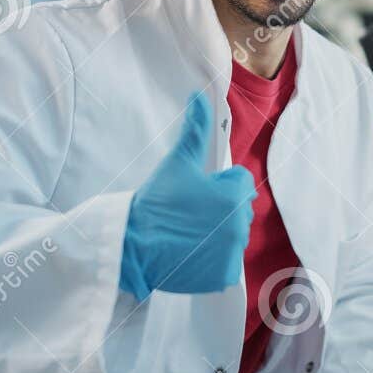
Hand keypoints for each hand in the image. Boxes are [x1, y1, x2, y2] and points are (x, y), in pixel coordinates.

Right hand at [119, 93, 255, 300]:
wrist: (131, 246)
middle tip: (188, 212)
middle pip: (239, 210)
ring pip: (233, 235)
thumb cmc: (155, 203)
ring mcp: (232, 255)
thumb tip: (201, 96)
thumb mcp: (177, 162)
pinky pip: (226, 262)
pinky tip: (190, 251)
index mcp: (234, 197)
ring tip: (187, 232)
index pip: (241, 182)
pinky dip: (213, 259)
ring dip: (217, 233)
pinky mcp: (223, 277)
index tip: (196, 190)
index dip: (218, 183)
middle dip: (220, 208)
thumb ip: (195, 129)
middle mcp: (239, 227)